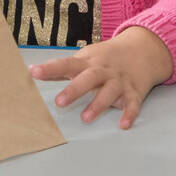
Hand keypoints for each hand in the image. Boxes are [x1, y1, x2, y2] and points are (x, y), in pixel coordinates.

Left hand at [29, 26, 172, 128]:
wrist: (143, 50)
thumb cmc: (106, 58)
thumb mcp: (86, 57)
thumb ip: (62, 67)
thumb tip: (33, 71)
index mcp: (88, 62)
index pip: (66, 64)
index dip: (50, 68)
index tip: (34, 72)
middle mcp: (103, 71)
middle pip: (88, 78)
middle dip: (74, 90)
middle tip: (59, 103)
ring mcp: (119, 81)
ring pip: (109, 92)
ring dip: (98, 105)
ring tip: (85, 118)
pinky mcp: (134, 92)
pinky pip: (132, 104)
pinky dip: (129, 114)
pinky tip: (123, 125)